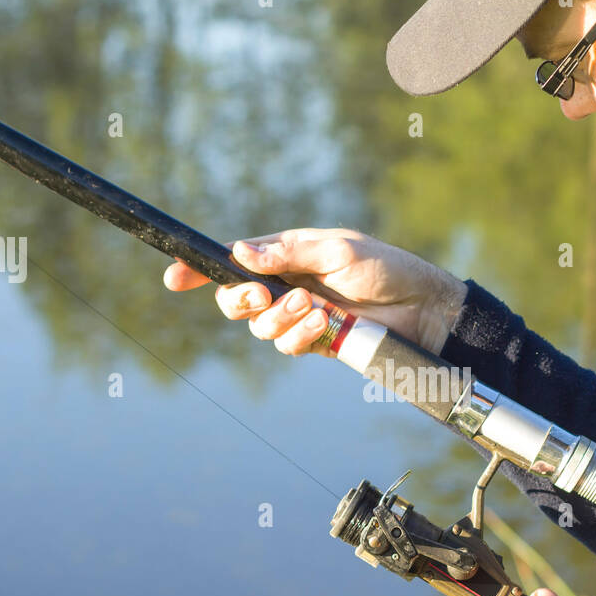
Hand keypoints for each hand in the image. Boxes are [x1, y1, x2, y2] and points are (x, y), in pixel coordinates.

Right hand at [163, 228, 467, 355]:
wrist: (422, 307)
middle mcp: (286, 286)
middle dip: (241, 301)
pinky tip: (323, 325)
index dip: (200, 270)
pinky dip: (298, 336)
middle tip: (263, 296)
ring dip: (279, 320)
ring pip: (260, 328)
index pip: (233, 262)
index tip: (174, 277)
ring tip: (313, 307)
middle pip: (235, 301)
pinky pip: (287, 346)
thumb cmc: (385, 268)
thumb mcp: (337, 249)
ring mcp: (299, 317)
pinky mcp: (315, 342)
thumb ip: (288, 253)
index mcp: (286, 257)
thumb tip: (241, 252)